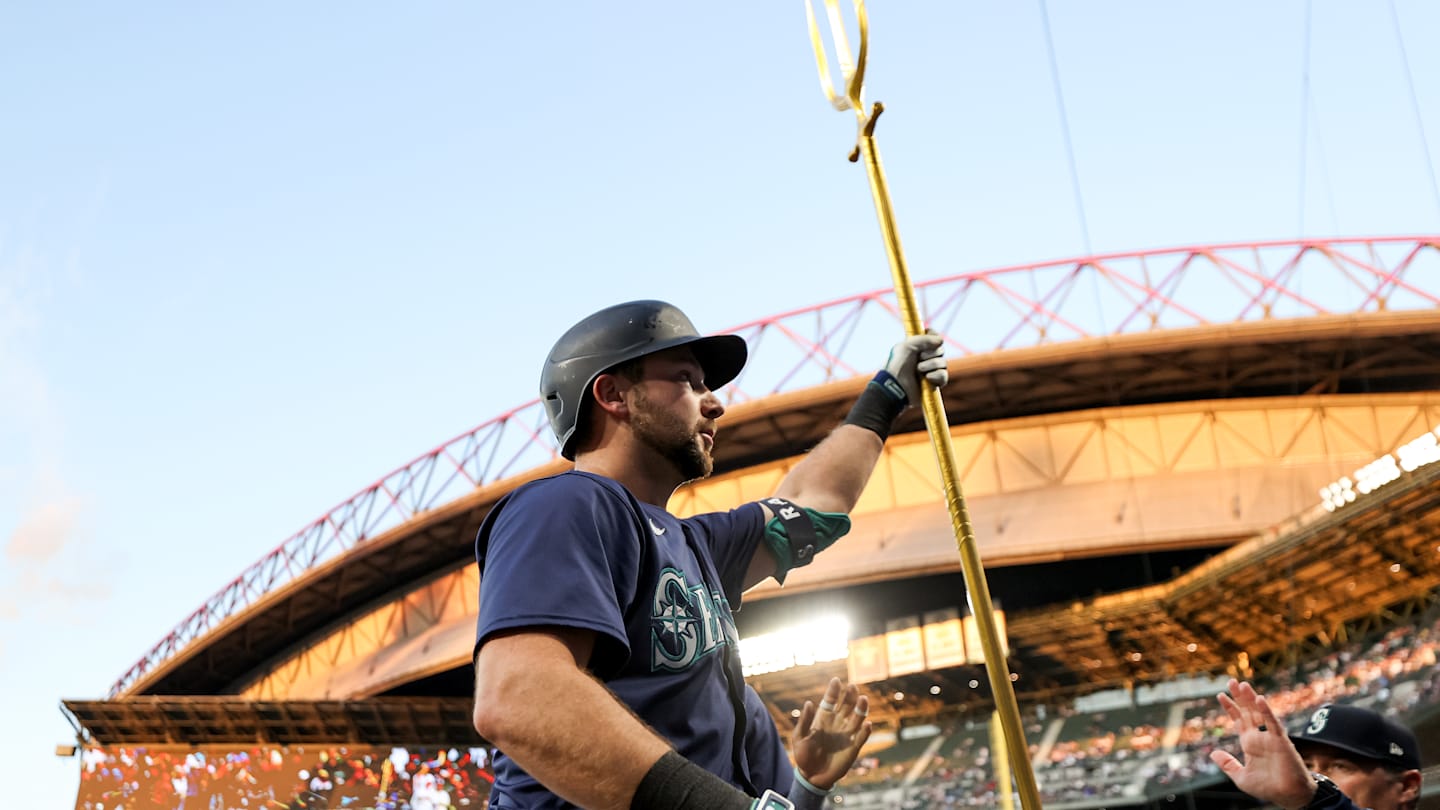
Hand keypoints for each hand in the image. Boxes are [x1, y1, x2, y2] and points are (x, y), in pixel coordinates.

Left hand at [791, 677, 872, 789]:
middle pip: (846, 706)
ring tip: (863, 699)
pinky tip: (867, 724)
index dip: (834, 691)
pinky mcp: (853, 748)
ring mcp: (846, 735)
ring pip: (857, 718)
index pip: (830, 701)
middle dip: (849, 696)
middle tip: (852, 687)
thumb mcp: (800, 737)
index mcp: (823, 719)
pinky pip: (861, 737)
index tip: (836, 681)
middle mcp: (837, 723)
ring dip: (861, 709)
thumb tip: (808, 702)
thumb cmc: (803, 755)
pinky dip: (865, 731)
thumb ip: (805, 721)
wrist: (812, 776)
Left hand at [883, 332, 947, 406]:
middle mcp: (924, 358)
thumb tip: (940, 341)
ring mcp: (930, 371)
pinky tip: (927, 378)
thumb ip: (924, 339)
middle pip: (940, 349)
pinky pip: (943, 376)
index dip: (932, 335)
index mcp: (916, 347)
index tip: (928, 337)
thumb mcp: (907, 346)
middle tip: (919, 358)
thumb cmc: (897, 366)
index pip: (932, 335)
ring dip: (931, 365)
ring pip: (943, 363)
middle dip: (931, 353)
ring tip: (919, 370)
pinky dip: (936, 376)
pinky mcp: (934, 383)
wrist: (895, 387)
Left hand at [1208, 679, 1316, 809]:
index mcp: (1250, 743)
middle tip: (1231, 681)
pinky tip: (1259, 700)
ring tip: (1242, 684)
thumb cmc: (1268, 788)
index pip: (1239, 720)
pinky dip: (1266, 712)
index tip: (1220, 695)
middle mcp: (1259, 736)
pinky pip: (1273, 724)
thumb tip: (1212, 754)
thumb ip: (1228, 764)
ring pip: (1260, 713)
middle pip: (1248, 712)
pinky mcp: (1281, 741)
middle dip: (1240, 697)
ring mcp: (1270, 737)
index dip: (1230, 707)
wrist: (1288, 797)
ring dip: (1251, 699)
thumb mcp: (1241, 777)